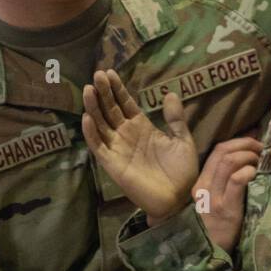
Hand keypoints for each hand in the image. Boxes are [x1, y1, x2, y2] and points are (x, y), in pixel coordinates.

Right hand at [81, 69, 197, 222]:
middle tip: (98, 74)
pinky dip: (91, 133)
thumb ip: (175, 118)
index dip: (117, 89)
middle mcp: (127, 135)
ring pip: (101, 124)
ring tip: (89, 89)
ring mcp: (118, 149)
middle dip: (104, 93)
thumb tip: (170, 93)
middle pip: (110, 110)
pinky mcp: (113, 164)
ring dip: (94, 107)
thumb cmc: (182, 172)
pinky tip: (87, 117)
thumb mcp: (183, 140)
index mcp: (143, 128)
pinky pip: (98, 146)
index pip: (125, 104)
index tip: (109, 72)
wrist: (180, 198)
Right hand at [192, 137, 263, 251]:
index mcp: (200, 183)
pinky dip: (249, 171)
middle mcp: (203, 186)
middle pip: (224, 151)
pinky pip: (237, 180)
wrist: (209, 255)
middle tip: (263, 150)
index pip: (217, 150)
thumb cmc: (218, 228)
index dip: (239, 141)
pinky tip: (257, 175)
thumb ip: (226, 181)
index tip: (255, 143)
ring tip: (261, 162)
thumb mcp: (215, 201)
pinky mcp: (225, 209)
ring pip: (229, 162)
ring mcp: (213, 197)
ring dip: (250, 156)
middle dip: (247, 144)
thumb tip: (248, 157)